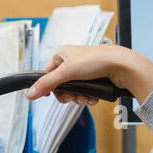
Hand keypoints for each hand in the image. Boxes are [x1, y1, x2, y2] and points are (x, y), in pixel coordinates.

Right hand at [27, 43, 152, 105]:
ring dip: (77, 98)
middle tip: (72, 97)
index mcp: (62, 54)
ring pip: (72, 91)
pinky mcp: (93, 80)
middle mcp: (72, 61)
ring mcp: (83, 71)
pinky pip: (83, 93)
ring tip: (85, 97)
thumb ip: (46, 84)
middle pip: (59, 85)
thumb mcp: (67, 72)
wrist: (123, 66)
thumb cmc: (97, 60)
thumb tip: (29, 94)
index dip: (48, 86)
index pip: (46, 73)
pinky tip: (92, 97)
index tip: (50, 95)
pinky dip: (87, 98)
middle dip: (66, 95)